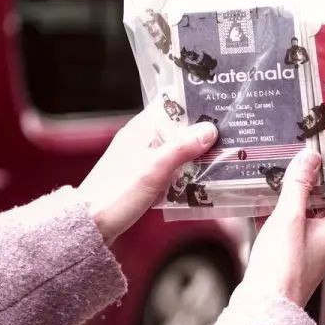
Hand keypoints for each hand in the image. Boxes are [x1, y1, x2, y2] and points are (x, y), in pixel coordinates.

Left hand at [79, 110, 218, 243]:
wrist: (93, 223)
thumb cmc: (118, 193)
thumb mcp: (155, 168)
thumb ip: (182, 147)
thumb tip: (210, 130)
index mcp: (140, 129)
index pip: (169, 103)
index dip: (192, 101)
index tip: (219, 103)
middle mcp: (142, 140)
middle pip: (178, 127)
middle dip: (202, 129)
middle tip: (231, 132)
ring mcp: (144, 159)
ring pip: (178, 148)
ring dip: (198, 152)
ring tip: (225, 154)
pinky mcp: (146, 177)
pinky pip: (174, 167)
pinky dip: (189, 170)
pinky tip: (204, 177)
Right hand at [244, 150, 324, 306]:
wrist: (261, 307)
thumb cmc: (282, 268)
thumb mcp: (290, 218)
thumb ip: (299, 186)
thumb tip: (311, 158)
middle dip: (324, 182)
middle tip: (315, 156)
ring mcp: (308, 249)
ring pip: (308, 215)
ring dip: (299, 195)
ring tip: (288, 168)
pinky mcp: (288, 256)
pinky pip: (287, 227)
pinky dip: (278, 211)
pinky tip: (263, 196)